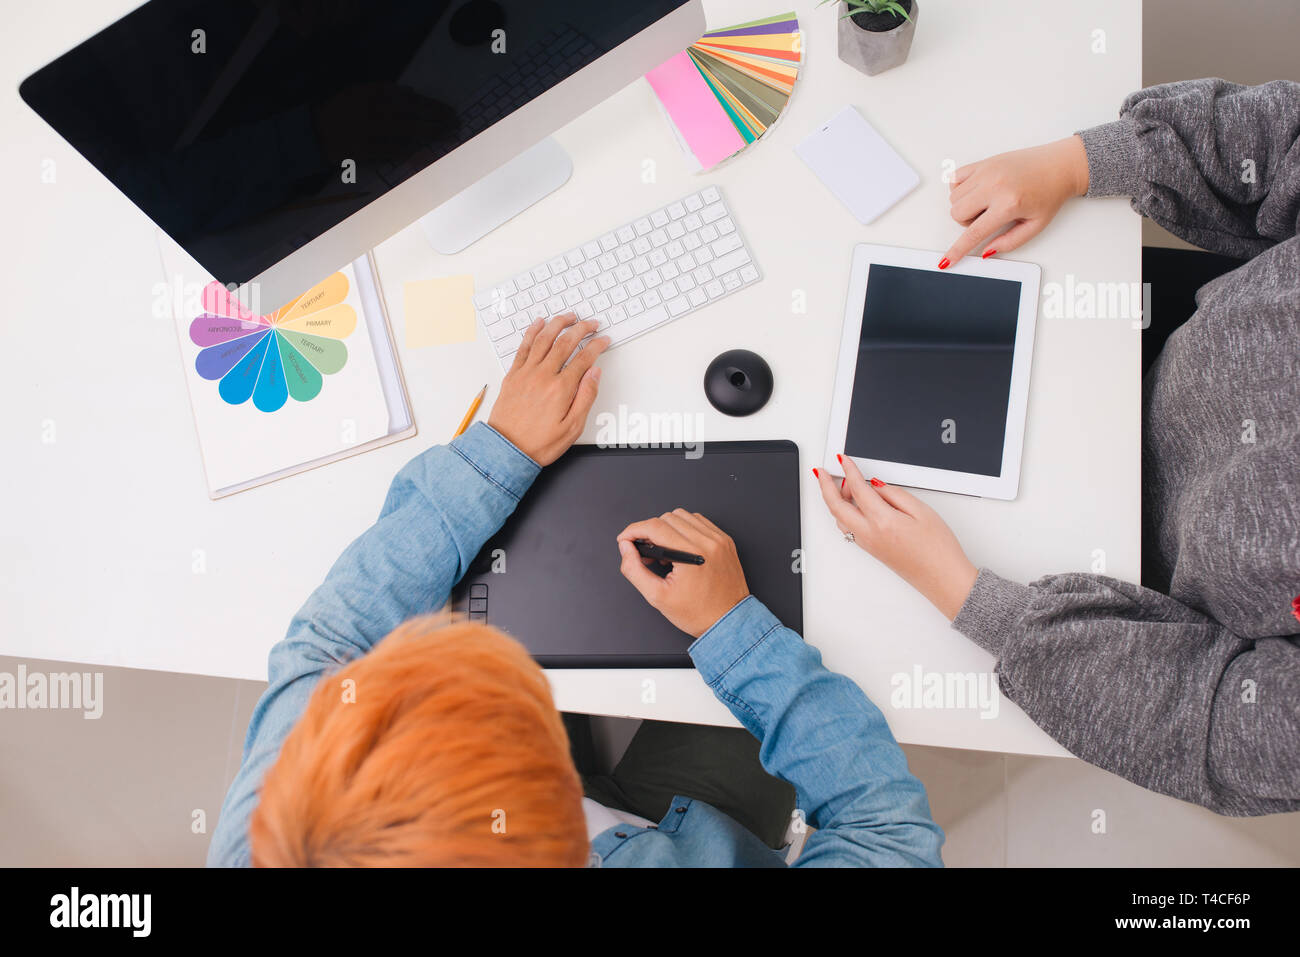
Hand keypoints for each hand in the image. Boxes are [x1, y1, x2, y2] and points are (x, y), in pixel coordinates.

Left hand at [487, 313, 609, 465]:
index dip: (597, 345)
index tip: (604, 340)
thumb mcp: (573, 427)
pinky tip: (539, 324)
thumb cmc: (539, 443)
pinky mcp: (513, 375)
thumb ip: (586, 397)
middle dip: (581, 329)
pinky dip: (532, 332)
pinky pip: (523, 347)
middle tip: (591, 323)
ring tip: (569, 316)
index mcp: (561, 389)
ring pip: (544, 339)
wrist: (506, 450)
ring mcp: (526, 373)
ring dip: (558, 323)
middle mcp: (543, 376)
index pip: (584, 358)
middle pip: (565, 342)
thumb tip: (595, 374)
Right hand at [616, 510, 749, 638]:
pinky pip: (699, 521)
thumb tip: (626, 547)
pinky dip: (685, 528)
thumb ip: (634, 569)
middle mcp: (707, 542)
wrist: (728, 621)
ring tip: (664, 551)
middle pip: (666, 518)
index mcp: (691, 554)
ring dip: (667, 527)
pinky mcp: (725, 540)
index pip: (654, 526)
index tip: (625, 539)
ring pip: (682, 516)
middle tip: (645, 552)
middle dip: (649, 531)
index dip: (633, 531)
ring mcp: (719, 539)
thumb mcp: (657, 596)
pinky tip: (680, 546)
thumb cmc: (697, 613)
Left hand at [816, 457, 977, 621]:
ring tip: (842, 484)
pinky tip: (851, 504)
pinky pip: (848, 528)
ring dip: (834, 500)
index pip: (857, 489)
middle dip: (825, 486)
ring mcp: (867, 544)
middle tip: (821, 472)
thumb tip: (876, 485)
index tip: (843, 460)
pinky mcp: (870, 550)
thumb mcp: (921, 511)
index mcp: (882, 521)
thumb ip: (894, 494)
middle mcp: (869, 534)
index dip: (848, 470)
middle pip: (836, 506)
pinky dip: (842, 513)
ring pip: (839, 518)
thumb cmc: (938, 549)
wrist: (942, 578)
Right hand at [941, 135, 1088, 263]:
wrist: (1059, 165)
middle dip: (966, 222)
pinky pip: (955, 179)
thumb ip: (1010, 242)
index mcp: (1008, 204)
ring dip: (963, 206)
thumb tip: (986, 251)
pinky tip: (975, 190)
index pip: (974, 233)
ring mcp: (987, 171)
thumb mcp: (1035, 226)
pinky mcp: (984, 162)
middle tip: (985, 218)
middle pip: (956, 213)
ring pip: (953, 197)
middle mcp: (994, 186)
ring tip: (984, 203)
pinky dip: (959, 188)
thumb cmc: (1049, 193)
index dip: (958, 250)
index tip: (947, 260)